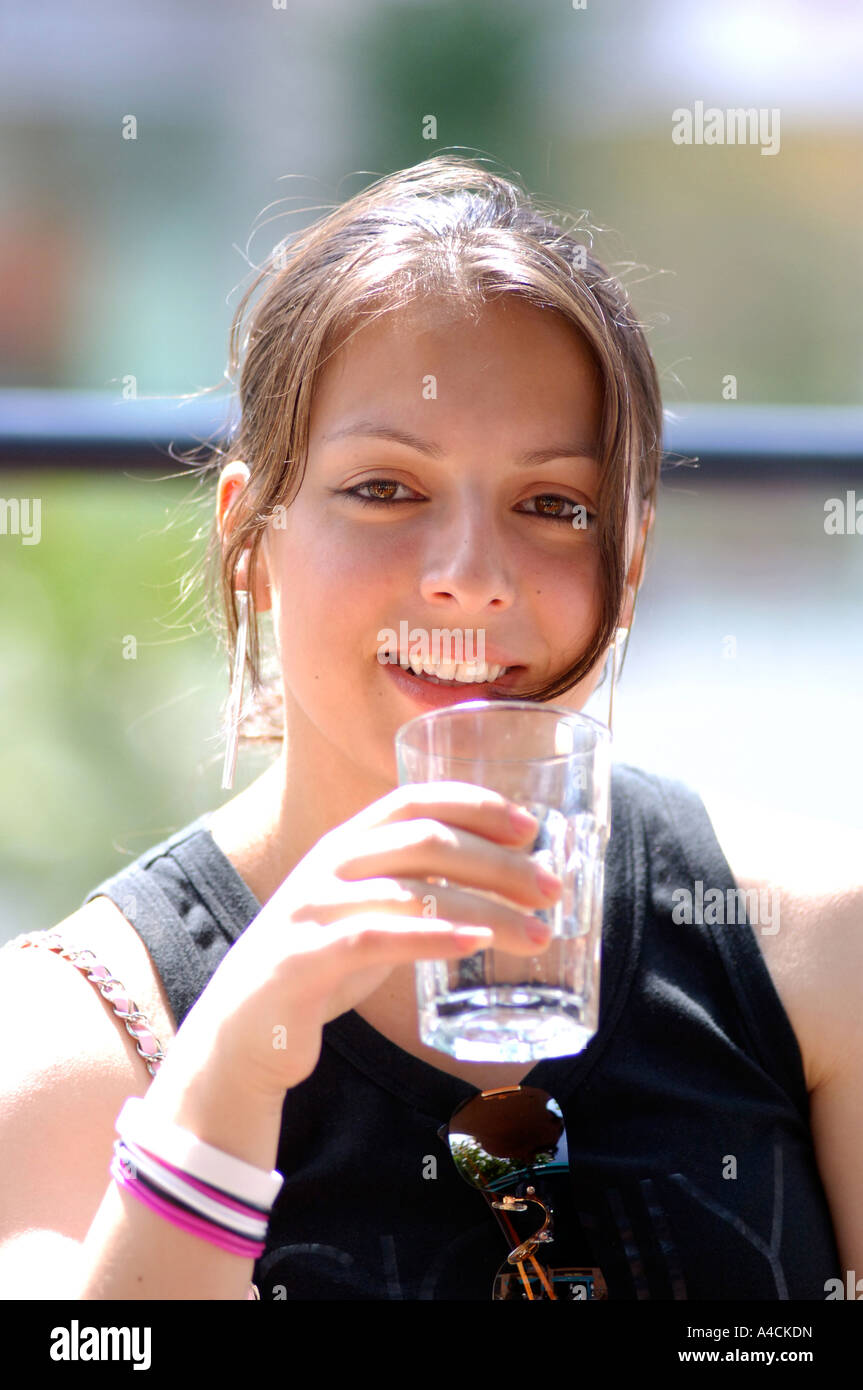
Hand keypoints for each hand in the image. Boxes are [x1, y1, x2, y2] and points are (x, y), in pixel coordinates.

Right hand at [169, 782, 560, 1102]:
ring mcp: (312, 909)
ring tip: (536, 932)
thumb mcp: (368, 912)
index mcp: (347, 844)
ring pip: (410, 889)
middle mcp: (329, 865)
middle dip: (498, 860)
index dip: (475, 803)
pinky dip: (431, 937)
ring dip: (484, 907)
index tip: (530, 826)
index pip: (414, 798)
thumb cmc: (319, 964)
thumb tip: (505, 882)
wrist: (241, 1030)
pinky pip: (375, 938)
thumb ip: (416, 889)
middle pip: (425, 840)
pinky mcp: (302, 959)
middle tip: (552, 888)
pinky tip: (473, 944)